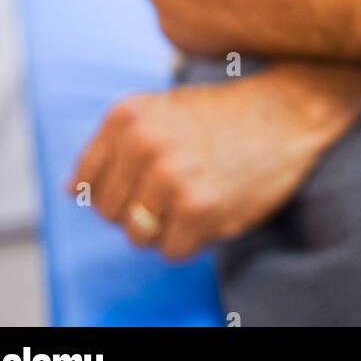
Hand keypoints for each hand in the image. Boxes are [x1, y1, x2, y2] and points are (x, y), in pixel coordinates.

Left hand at [67, 72, 335, 258]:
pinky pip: (171, 250)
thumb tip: (73, 190)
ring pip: (138, 235)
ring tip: (198, 192)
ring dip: (167, 226)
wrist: (287, 110)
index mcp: (126, 115)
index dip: (115, 190)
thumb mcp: (161, 110)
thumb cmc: (223, 114)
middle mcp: (141, 143)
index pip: (85, 183)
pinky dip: (193, 238)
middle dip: (140, 209)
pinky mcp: (197, 208)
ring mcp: (169, 176)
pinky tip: (215, 204)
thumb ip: (115, 145)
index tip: (145, 179)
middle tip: (179, 185)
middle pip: (109, 213)